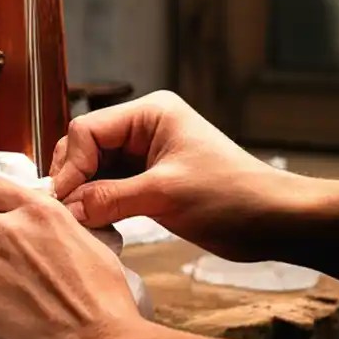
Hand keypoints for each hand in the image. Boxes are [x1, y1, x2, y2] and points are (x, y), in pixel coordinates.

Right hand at [49, 90, 294, 261]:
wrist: (276, 222)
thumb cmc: (232, 197)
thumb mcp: (164, 195)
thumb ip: (108, 198)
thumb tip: (65, 210)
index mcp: (149, 114)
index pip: (87, 130)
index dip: (71, 165)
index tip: (62, 200)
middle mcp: (143, 128)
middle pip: (84, 148)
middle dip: (73, 179)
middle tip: (65, 213)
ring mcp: (144, 155)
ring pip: (93, 170)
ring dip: (83, 195)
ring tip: (79, 222)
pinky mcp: (147, 180)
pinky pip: (108, 188)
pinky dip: (97, 205)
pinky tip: (95, 224)